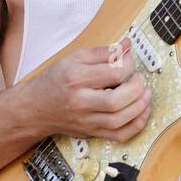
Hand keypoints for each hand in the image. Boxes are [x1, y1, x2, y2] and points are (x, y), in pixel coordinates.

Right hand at [17, 38, 151, 142]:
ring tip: (145, 94)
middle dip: (137, 88)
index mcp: (76, 78)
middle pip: (117, 100)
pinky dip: (136, 125)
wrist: (35, 108)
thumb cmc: (55, 81)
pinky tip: (141, 112)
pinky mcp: (92, 132)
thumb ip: (103, 52)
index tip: (130, 60)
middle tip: (139, 79)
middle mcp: (80, 102)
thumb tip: (127, 45)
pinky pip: (119, 135)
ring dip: (140, 107)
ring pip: (120, 120)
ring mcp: (86, 120)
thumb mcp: (74, 58)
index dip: (129, 65)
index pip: (114, 73)